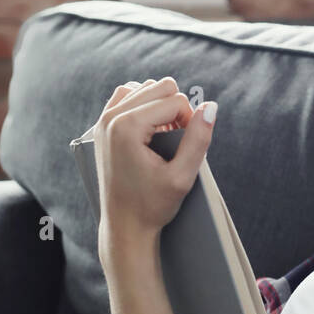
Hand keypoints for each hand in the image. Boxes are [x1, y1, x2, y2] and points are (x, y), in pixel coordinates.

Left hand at [93, 77, 217, 260]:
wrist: (124, 226)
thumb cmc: (152, 206)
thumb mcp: (182, 177)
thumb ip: (198, 139)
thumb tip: (211, 107)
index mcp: (127, 127)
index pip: (176, 100)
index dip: (191, 121)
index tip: (186, 147)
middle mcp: (111, 118)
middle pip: (161, 87)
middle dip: (177, 110)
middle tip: (177, 141)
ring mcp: (103, 121)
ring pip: (145, 87)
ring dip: (161, 105)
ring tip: (164, 135)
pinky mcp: (102, 125)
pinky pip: (127, 95)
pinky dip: (144, 104)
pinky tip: (152, 126)